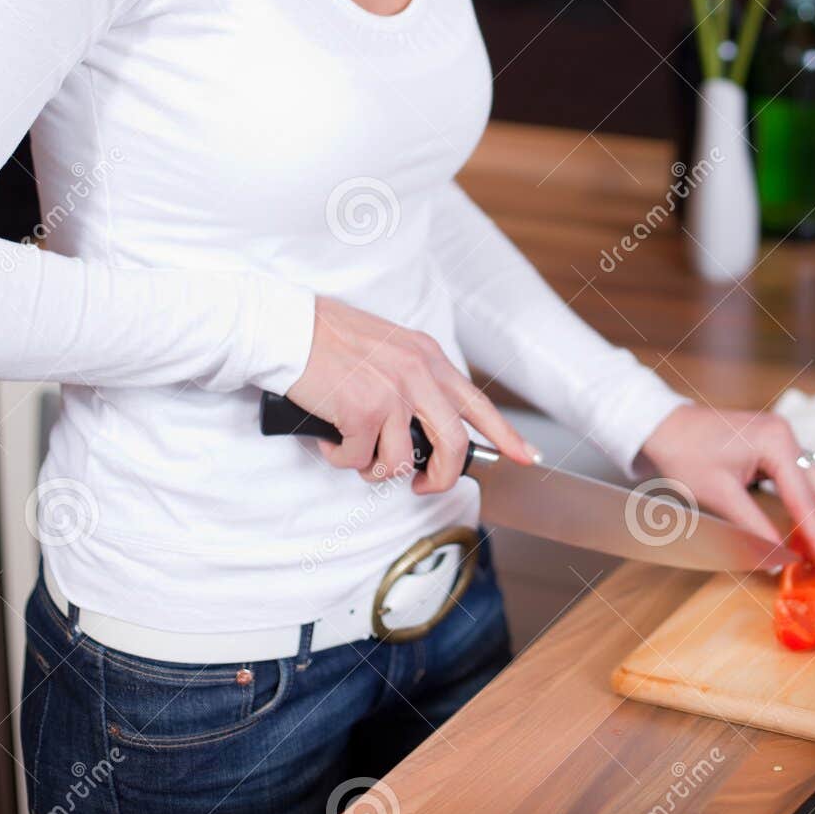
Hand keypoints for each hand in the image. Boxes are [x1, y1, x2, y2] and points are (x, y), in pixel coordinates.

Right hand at [285, 295, 539, 494]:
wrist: (288, 328)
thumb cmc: (329, 338)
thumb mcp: (389, 348)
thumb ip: (414, 379)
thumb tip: (423, 427)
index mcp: (428, 357)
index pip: (478, 403)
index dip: (506, 435)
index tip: (526, 456)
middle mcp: (418, 374)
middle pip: (454, 445)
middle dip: (440, 478)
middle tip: (421, 485)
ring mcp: (392, 394)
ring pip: (400, 463)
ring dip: (374, 469)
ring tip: (354, 451)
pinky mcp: (362, 412)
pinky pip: (358, 460)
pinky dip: (340, 457)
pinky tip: (329, 436)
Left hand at [638, 404, 814, 575]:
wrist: (660, 425)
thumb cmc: (685, 455)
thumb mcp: (720, 496)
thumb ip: (754, 529)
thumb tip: (779, 562)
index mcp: (776, 441)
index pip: (804, 499)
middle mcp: (786, 434)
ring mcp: (781, 436)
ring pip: (813, 482)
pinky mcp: (772, 443)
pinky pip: (800, 477)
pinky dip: (809, 502)